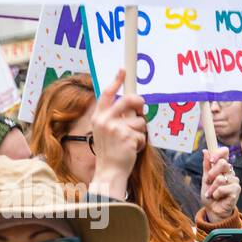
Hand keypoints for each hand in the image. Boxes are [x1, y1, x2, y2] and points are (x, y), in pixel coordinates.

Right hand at [89, 69, 146, 200]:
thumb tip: (134, 105)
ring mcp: (116, 129)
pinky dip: (140, 143)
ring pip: (139, 120)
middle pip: (128, 100)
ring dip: (139, 131)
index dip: (116, 81)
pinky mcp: (127, 137)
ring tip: (129, 142)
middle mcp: (104, 121)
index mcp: (98, 118)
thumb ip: (116, 117)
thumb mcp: (106, 132)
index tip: (123, 70)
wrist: (108, 171)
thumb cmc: (110, 152)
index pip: (106, 94)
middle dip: (139, 102)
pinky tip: (131, 150)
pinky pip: (142, 134)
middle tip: (140, 108)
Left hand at [201, 148, 240, 221]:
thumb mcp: (205, 179)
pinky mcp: (236, 190)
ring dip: (211, 189)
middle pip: (223, 163)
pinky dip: (216, 194)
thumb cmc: (209, 194)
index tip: (211, 159)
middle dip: (211, 174)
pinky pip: (222, 189)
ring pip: (220, 179)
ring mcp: (234, 181)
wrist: (212, 209)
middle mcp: (230, 172)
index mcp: (222, 168)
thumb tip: (205, 151)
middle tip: (208, 182)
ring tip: (211, 194)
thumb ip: (206, 166)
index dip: (218, 153)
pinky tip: (218, 197)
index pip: (225, 153)